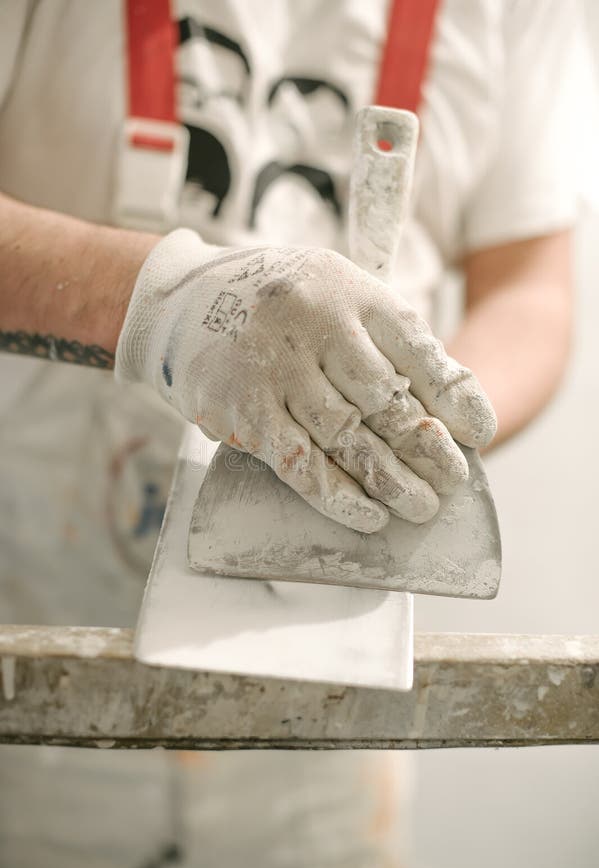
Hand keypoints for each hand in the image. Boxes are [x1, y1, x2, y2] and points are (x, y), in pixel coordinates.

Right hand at [116, 230, 495, 532]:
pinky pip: (299, 461)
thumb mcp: (335, 296)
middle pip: (385, 397)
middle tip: (452, 482)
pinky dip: (337, 494)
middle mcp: (315, 322)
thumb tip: (452, 411)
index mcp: (349, 291)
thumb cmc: (277, 307)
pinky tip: (368, 514)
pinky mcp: (243, 406)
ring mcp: (276, 364)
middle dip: (425, 446)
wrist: (182, 298)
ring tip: (421, 507)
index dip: (451, 395)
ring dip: (389, 479)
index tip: (477, 433)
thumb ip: (387, 341)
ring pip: (346, 436)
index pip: (416, 346)